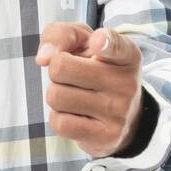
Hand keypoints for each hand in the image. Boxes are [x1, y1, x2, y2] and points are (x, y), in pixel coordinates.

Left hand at [36, 23, 143, 159]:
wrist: (122, 116)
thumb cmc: (95, 69)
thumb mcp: (83, 43)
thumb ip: (61, 34)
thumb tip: (43, 58)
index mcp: (126, 55)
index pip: (115, 45)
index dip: (103, 41)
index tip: (96, 41)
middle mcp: (126, 82)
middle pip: (61, 67)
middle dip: (56, 71)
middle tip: (71, 77)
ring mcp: (118, 111)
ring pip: (56, 96)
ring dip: (56, 95)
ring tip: (75, 96)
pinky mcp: (106, 136)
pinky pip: (59, 123)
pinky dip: (59, 117)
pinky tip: (76, 115)